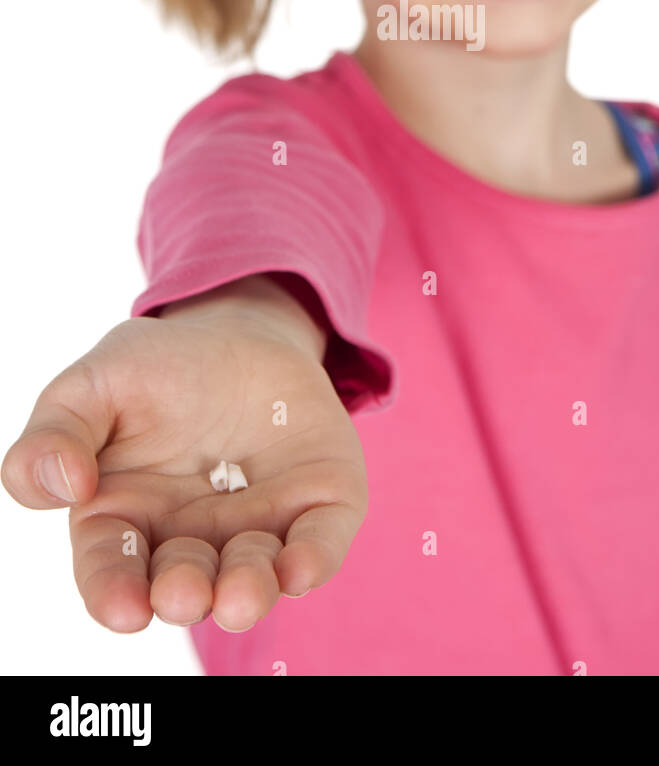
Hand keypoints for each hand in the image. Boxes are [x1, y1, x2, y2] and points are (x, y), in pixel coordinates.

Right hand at [1, 287, 368, 632]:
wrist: (241, 334)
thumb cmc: (155, 371)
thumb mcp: (92, 384)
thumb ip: (57, 432)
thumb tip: (62, 485)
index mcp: (125, 520)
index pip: (111, 571)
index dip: (115, 593)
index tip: (124, 607)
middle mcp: (190, 540)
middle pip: (185, 585)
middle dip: (185, 593)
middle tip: (184, 593)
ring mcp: (257, 528)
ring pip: (253, 577)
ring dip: (248, 590)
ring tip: (240, 594)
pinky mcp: (316, 506)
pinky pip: (319, 543)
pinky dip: (313, 559)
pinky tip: (303, 567)